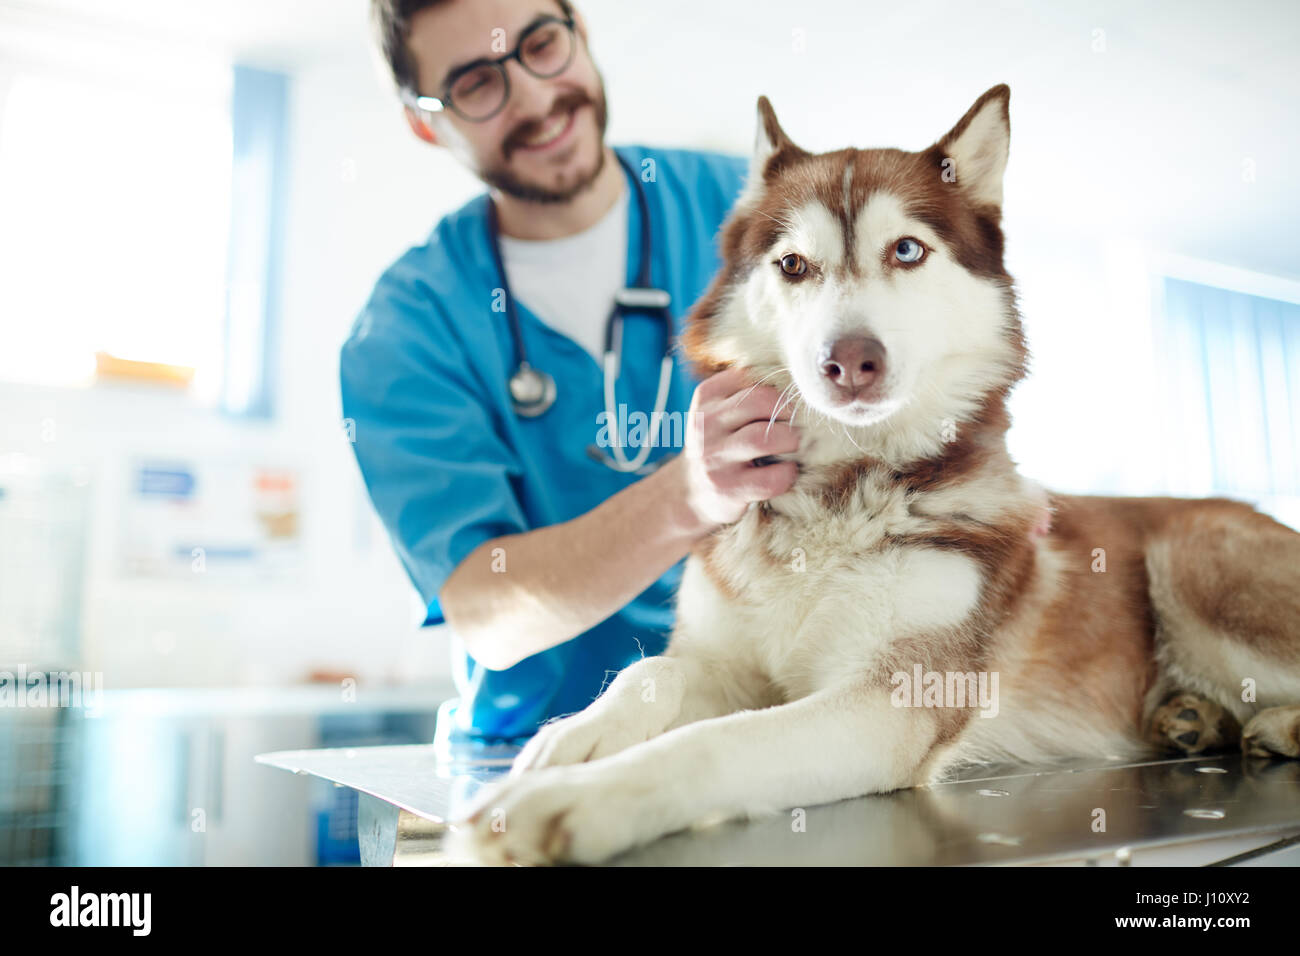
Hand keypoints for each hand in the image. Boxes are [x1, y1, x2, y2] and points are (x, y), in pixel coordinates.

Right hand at [678, 366, 800, 531]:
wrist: (689, 493)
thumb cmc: (719, 444)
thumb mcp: (719, 410)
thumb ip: (747, 390)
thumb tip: (796, 382)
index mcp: (706, 397)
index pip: (752, 376)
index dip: (777, 389)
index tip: (781, 406)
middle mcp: (706, 425)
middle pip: (761, 400)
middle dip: (788, 411)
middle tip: (794, 424)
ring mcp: (715, 459)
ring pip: (765, 437)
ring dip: (790, 440)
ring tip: (791, 447)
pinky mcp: (729, 489)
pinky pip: (772, 477)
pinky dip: (788, 473)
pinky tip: (785, 472)